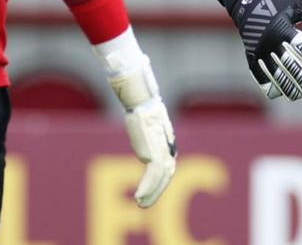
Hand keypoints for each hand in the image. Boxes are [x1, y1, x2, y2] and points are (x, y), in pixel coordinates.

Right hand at [107, 57, 176, 207]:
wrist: (139, 95)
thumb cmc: (139, 97)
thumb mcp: (142, 111)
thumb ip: (141, 115)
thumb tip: (133, 99)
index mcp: (165, 137)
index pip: (168, 161)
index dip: (162, 177)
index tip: (152, 188)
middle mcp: (167, 144)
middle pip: (168, 172)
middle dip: (158, 190)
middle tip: (145, 205)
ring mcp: (163, 150)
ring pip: (162, 178)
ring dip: (152, 194)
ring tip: (141, 206)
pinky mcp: (154, 154)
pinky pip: (153, 177)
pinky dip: (147, 189)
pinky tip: (138, 199)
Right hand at [230, 0, 301, 100]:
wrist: (244, 1)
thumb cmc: (274, 4)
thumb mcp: (295, 5)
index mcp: (283, 29)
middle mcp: (271, 42)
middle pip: (291, 66)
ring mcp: (260, 52)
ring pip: (277, 76)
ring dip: (291, 87)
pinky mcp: (252, 58)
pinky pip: (261, 78)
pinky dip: (273, 87)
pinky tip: (284, 92)